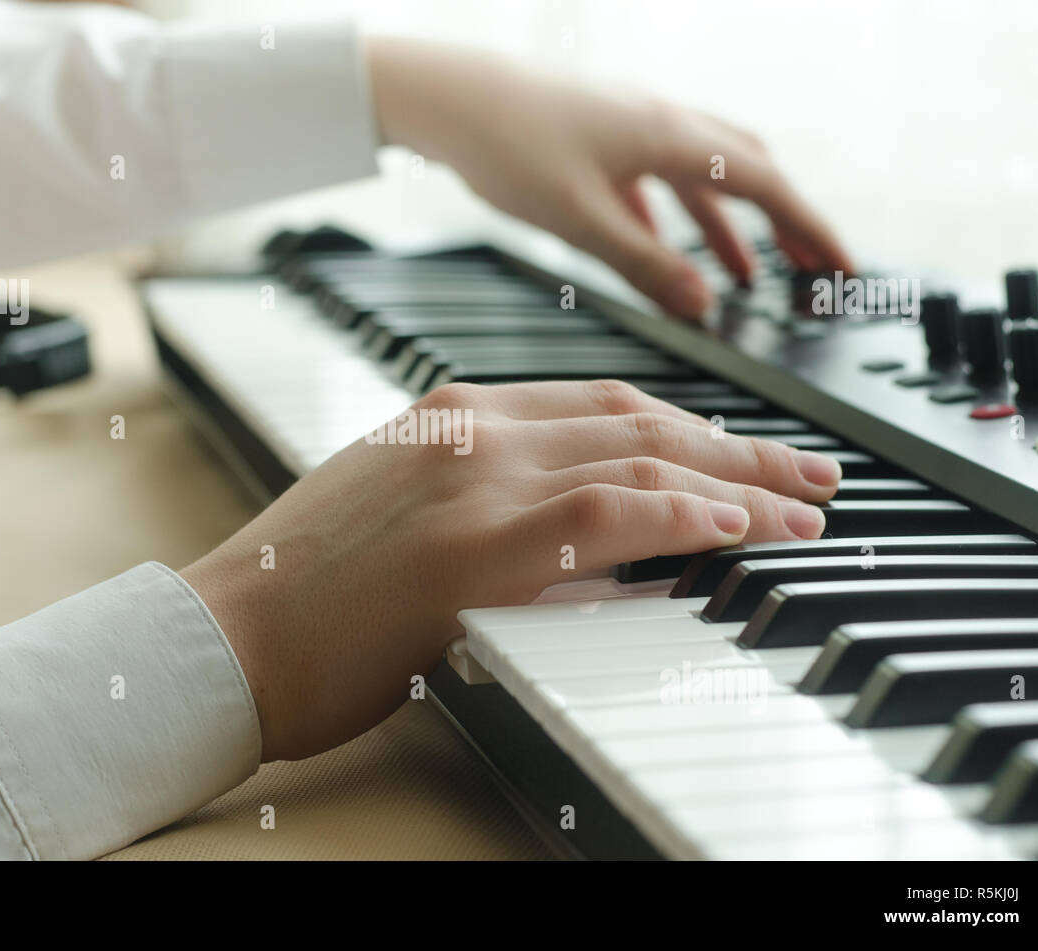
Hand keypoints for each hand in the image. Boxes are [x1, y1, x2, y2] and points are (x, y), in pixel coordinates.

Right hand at [179, 380, 840, 761]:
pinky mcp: (477, 548)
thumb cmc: (302, 583)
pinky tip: (735, 525)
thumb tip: (565, 517)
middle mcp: (473, 430)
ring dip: (739, 484)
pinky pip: (608, 514)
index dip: (688, 426)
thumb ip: (476, 490)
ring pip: (642, 460)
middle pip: (642, 421)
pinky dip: (681, 514)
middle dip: (739, 447)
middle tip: (808, 474)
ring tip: (804, 510)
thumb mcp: (395, 504)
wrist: (229, 631)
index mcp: (453, 413)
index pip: (602, 404)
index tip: (741, 451)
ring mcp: (476, 481)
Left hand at [366, 37, 853, 318]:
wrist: (443, 93)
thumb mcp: (582, 220)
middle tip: (809, 268)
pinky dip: (673, 213)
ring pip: (701, 174)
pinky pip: (655, 174)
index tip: (842, 267)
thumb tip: (702, 305)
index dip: (811, 230)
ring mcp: (630, 121)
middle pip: (748, 170)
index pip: (768, 185)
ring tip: (744, 276)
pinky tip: (660, 244)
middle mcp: (661, 120)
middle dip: (784, 223)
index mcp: (670, 137)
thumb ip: (645, 266)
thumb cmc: (505, 143)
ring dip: (728, 225)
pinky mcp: (598, 131)